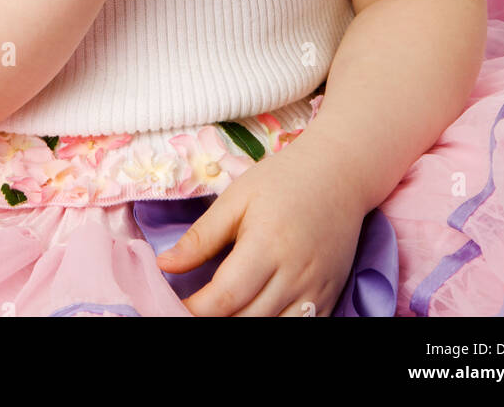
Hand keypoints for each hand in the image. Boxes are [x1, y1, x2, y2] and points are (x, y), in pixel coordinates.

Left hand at [156, 137, 367, 316]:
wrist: (339, 174)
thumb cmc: (283, 180)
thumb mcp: (237, 198)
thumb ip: (201, 236)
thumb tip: (165, 266)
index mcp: (267, 244)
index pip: (224, 297)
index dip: (194, 308)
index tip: (175, 304)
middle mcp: (295, 274)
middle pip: (247, 320)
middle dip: (214, 320)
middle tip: (194, 308)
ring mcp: (315, 289)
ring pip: (272, 330)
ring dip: (242, 325)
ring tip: (223, 311)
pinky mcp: (329, 297)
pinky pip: (301, 329)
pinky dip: (273, 326)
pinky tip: (254, 312)